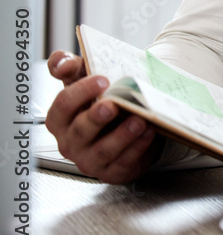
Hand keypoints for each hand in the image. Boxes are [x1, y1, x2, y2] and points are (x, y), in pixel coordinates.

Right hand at [44, 51, 161, 182]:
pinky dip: (138, 147)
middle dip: (96, 117)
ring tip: (139, 120)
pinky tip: (149, 133)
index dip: (81, 92)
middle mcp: (70, 142)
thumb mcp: (86, 82)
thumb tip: (63, 63)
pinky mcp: (112, 171)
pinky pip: (124, 162)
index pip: (63, 105)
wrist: (124, 125)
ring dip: (122, 135)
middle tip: (113, 104)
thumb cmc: (101, 102)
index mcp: (60, 120)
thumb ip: (72, 69)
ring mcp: (90, 159)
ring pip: (103, 150)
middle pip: (81, 130)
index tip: (103, 79)